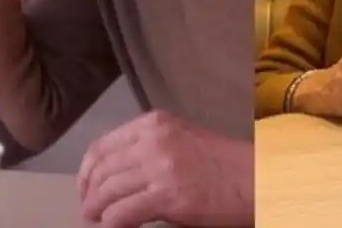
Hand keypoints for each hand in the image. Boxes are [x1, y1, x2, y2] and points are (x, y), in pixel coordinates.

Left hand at [77, 111, 251, 227]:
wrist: (256, 179)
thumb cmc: (223, 164)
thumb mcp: (182, 141)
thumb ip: (149, 149)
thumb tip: (116, 175)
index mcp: (154, 123)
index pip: (102, 146)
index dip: (86, 172)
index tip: (85, 189)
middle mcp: (152, 140)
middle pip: (101, 170)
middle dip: (89, 195)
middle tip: (88, 212)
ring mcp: (159, 167)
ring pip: (107, 192)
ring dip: (96, 212)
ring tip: (96, 222)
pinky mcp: (167, 196)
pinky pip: (122, 213)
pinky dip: (111, 224)